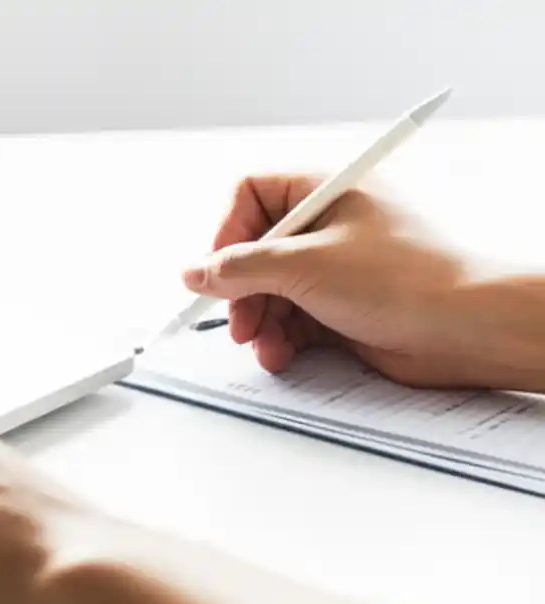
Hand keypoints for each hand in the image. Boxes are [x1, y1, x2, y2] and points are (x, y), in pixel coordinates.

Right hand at [183, 175, 486, 386]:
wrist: (468, 326)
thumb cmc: (406, 278)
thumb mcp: (304, 265)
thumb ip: (240, 268)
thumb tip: (197, 271)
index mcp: (325, 189)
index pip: (251, 194)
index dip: (226, 232)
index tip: (217, 270)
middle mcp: (330, 223)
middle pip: (256, 249)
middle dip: (240, 289)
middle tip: (238, 319)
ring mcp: (337, 266)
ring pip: (271, 289)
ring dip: (259, 319)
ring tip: (263, 343)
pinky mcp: (344, 306)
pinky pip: (293, 318)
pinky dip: (281, 337)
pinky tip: (282, 353)